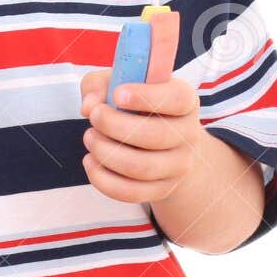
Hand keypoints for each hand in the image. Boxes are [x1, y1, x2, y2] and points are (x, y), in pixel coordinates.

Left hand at [76, 68, 202, 203]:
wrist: (159, 143)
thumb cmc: (134, 106)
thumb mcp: (116, 84)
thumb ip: (99, 86)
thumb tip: (89, 106)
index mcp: (184, 100)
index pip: (178, 99)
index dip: (146, 96)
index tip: (117, 94)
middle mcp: (188, 134)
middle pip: (154, 135)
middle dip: (113, 125)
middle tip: (94, 116)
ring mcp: (178, 166)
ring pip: (141, 167)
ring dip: (105, 152)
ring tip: (90, 137)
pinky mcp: (162, 189)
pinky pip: (131, 192)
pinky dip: (103, 178)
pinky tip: (91, 161)